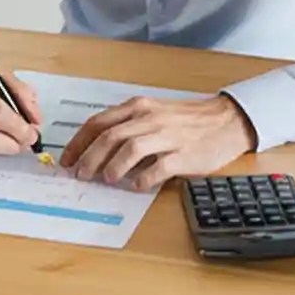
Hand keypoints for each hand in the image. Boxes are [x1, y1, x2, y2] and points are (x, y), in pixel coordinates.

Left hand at [59, 95, 256, 190]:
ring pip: (130, 148)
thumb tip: (98, 152)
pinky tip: (136, 186)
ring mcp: (168, 135)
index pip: (98, 122)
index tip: (67, 159)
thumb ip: (128, 127)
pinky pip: (159, 167)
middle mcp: (150, 118)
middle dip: (89, 158)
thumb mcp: (154, 115)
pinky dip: (144, 178)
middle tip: (80, 175)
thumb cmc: (188, 120)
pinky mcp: (185, 154)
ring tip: (105, 180)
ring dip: (113, 166)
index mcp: (139, 107)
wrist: (227, 120)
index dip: (78, 143)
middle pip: (109, 136)